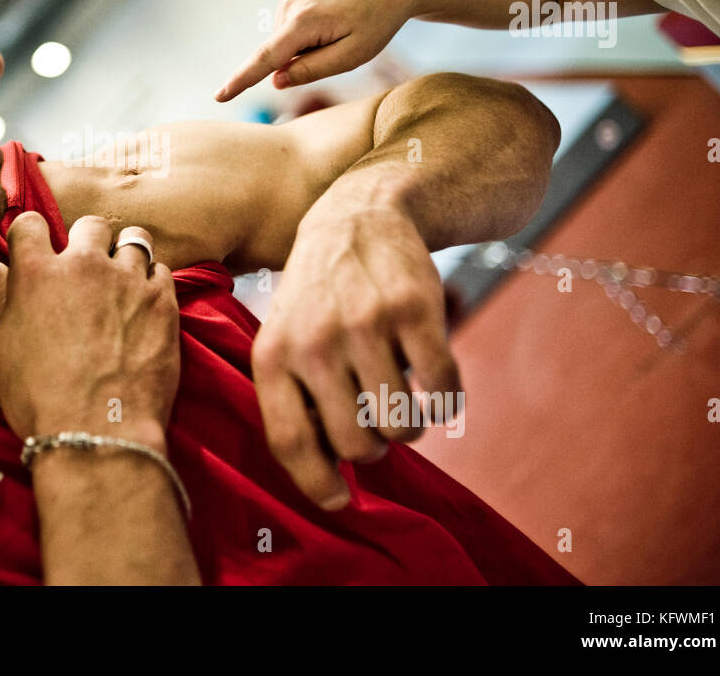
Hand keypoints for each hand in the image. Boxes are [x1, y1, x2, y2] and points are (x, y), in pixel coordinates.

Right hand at [0, 211, 180, 449]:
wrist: (96, 431)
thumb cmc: (39, 399)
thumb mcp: (0, 352)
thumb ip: (0, 303)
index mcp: (36, 274)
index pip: (30, 224)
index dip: (30, 236)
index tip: (35, 251)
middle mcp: (84, 265)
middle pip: (90, 225)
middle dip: (87, 241)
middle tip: (87, 269)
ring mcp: (127, 280)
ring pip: (134, 239)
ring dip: (126, 255)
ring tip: (122, 279)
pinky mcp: (162, 301)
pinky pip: (161, 271)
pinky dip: (152, 283)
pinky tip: (144, 305)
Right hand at [215, 0, 409, 101]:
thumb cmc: (376, 24)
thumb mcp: (351, 56)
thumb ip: (311, 70)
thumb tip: (276, 80)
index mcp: (305, 21)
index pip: (266, 58)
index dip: (242, 80)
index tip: (219, 96)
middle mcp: (291, 2)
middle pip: (281, 51)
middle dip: (302, 59)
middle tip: (339, 44)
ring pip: (285, 40)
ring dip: (305, 45)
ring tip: (337, 29)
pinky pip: (290, 25)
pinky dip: (305, 32)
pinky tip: (329, 19)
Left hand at [250, 204, 459, 508]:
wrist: (356, 217)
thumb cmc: (318, 296)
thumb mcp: (283, 337)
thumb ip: (295, 400)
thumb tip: (327, 481)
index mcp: (272, 355)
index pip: (290, 442)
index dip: (316, 485)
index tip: (339, 502)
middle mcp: (314, 342)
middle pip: (355, 446)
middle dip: (372, 447)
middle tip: (375, 421)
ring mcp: (365, 326)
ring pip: (402, 426)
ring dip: (410, 424)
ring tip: (401, 396)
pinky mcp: (414, 311)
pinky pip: (443, 392)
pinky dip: (447, 401)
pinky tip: (434, 383)